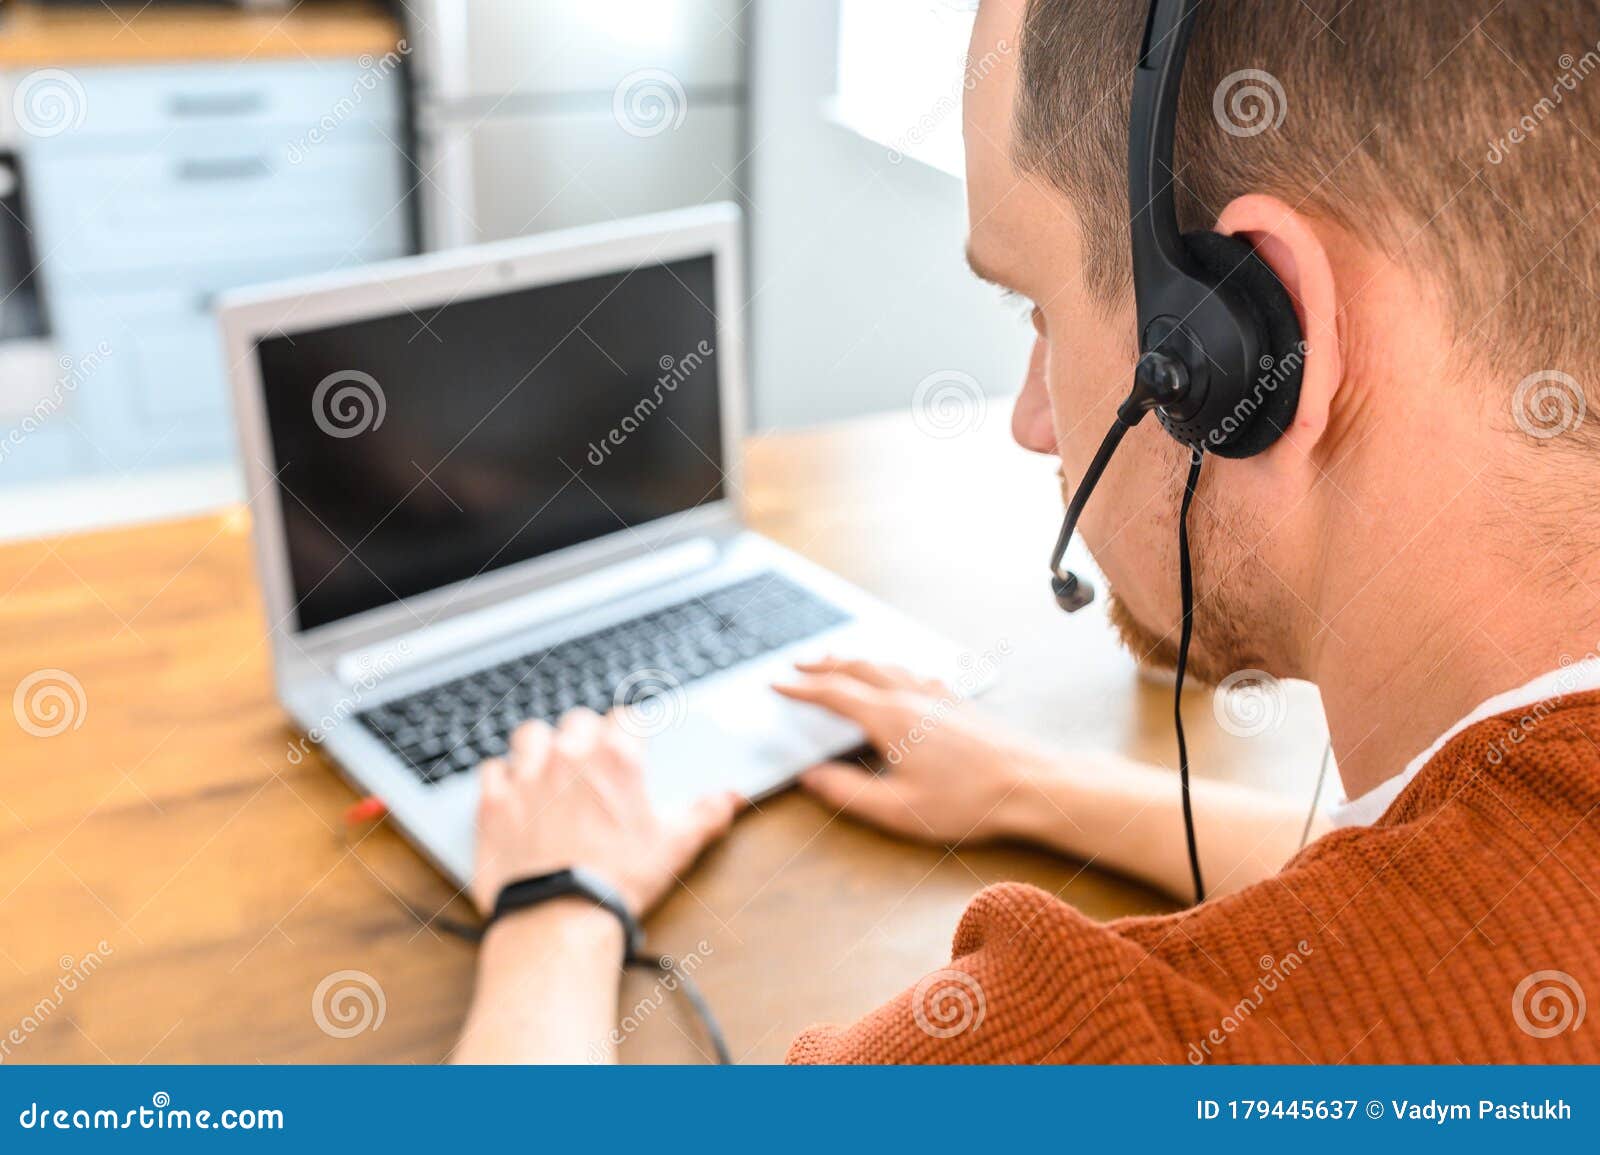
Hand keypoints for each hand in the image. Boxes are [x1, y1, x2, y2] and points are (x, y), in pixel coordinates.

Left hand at [468, 708, 741, 916]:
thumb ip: (704, 815)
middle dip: (586, 735)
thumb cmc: (617, 883)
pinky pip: (493, 769)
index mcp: (616, 761)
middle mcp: (570, 758)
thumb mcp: (673, 848)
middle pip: (577, 720)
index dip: (629, 727)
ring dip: (541, 746)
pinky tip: (513, 794)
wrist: (559, 919)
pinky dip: (503, 777)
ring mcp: (527, 777)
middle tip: (591, 762)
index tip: (630, 739)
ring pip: (531, 734)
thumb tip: (731, 797)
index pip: (625, 716)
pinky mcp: (493, 802)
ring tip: (548, 768)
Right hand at [773, 657, 1055, 843]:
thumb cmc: (968, 802)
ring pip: (886, 665)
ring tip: (837, 662)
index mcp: (889, 718)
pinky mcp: (958, 702)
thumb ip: (848, 792)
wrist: (1031, 784)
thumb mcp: (898, 809)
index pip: (833, 693)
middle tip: (798, 665)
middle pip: (857, 668)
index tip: (778, 684)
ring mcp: (937, 695)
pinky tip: (897, 677)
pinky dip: (890, 669)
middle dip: (823, 665)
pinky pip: (913, 672)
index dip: (801, 688)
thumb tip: (811, 777)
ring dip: (854, 661)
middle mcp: (910, 696)